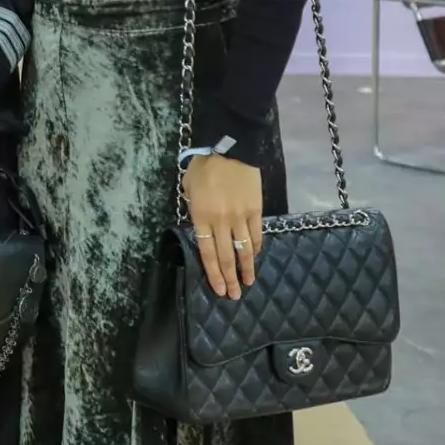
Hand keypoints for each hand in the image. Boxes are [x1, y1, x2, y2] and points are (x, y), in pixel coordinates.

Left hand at [184, 153, 262, 299]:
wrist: (231, 148)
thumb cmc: (204, 165)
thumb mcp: (189, 185)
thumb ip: (193, 206)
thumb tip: (200, 221)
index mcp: (201, 216)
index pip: (207, 252)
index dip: (213, 273)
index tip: (218, 289)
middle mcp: (221, 221)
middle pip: (226, 256)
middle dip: (229, 279)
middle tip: (234, 296)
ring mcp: (240, 217)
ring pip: (244, 251)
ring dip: (246, 269)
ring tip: (247, 283)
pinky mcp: (256, 211)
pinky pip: (256, 236)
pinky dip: (255, 249)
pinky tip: (254, 257)